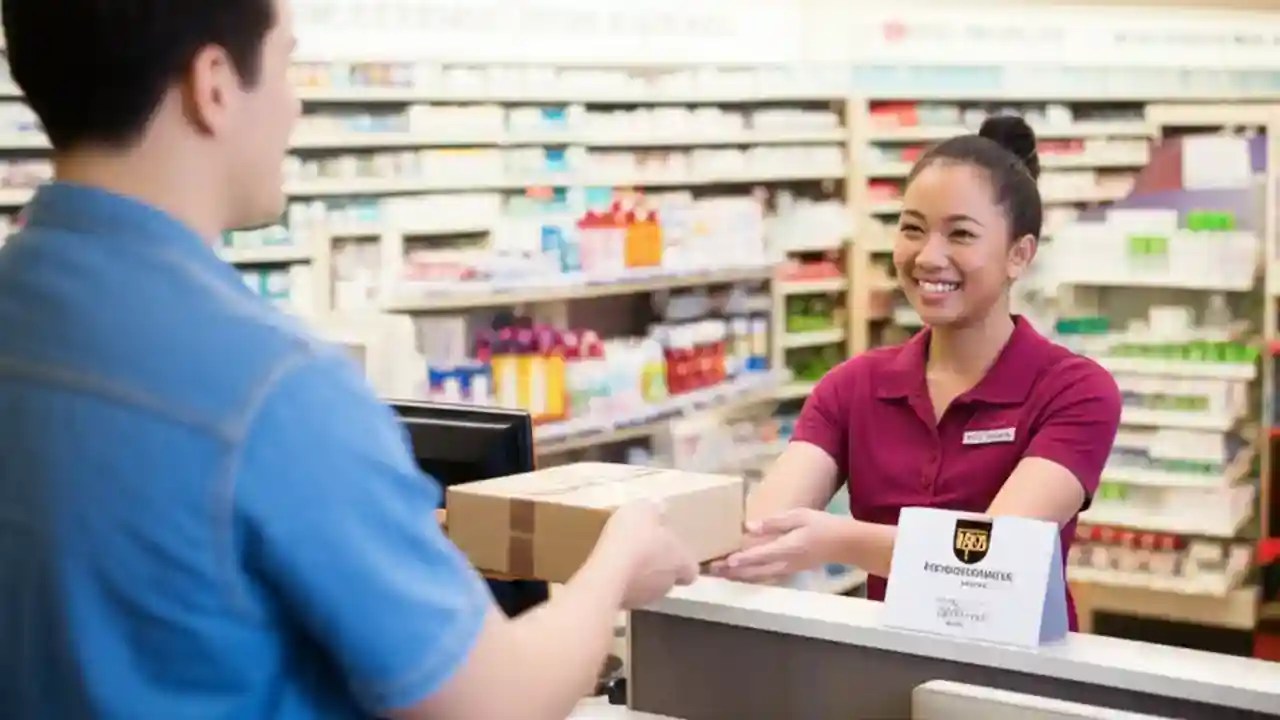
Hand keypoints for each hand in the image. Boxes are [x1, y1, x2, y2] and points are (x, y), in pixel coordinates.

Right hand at [596, 501, 698, 608]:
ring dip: (637, 576)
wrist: (607, 572)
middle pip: (668, 577)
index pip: (691, 570)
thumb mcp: (644, 510)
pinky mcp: (624, 606)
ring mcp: (645, 599)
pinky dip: (619, 584)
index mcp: (681, 562)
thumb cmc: (634, 538)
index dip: (682, 562)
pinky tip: (606, 571)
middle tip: (642, 549)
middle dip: (657, 566)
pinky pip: (625, 593)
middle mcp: (667, 584)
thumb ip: (654, 510)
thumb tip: (661, 509)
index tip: (672, 552)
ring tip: (621, 560)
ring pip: (646, 587)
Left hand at [709, 508, 849, 583]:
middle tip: (712, 569)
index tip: (727, 561)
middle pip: (754, 571)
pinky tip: (739, 574)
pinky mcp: (788, 571)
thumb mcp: (799, 516)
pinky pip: (765, 576)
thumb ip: (774, 522)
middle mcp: (785, 563)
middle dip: (733, 571)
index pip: (761, 555)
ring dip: (739, 575)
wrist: (844, 544)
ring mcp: (787, 570)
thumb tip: (749, 527)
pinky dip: (750, 575)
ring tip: (720, 573)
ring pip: (758, 576)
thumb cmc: (822, 525)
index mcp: (788, 548)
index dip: (743, 559)